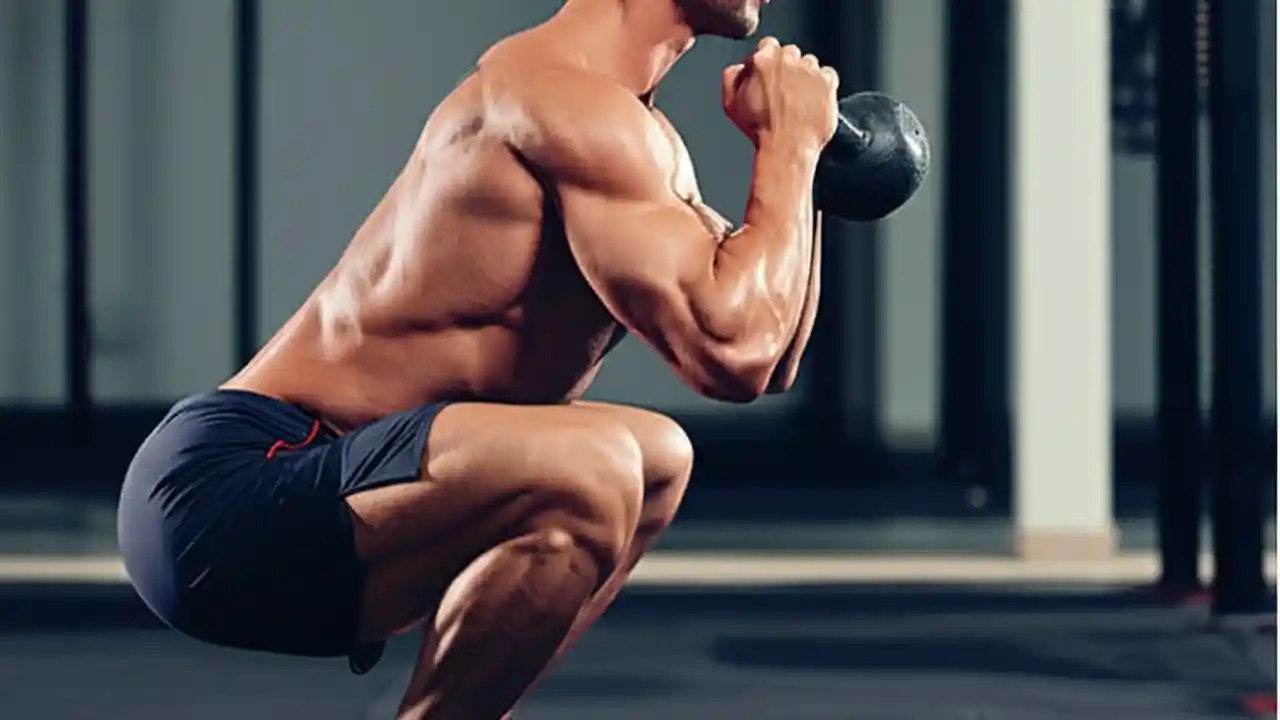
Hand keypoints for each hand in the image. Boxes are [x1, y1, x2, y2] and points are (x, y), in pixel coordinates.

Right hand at [722, 37, 839, 152]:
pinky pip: (828, 75)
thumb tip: (739, 67)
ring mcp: (810, 69)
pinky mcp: (828, 81)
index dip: (768, 63)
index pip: (768, 46)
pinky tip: (812, 102)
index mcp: (763, 59)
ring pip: (810, 63)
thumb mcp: (731, 103)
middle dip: (787, 68)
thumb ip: (732, 76)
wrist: (786, 149)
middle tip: (783, 92)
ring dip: (805, 76)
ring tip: (799, 100)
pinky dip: (823, 85)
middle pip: (790, 53)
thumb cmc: (759, 130)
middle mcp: (789, 59)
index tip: (769, 77)